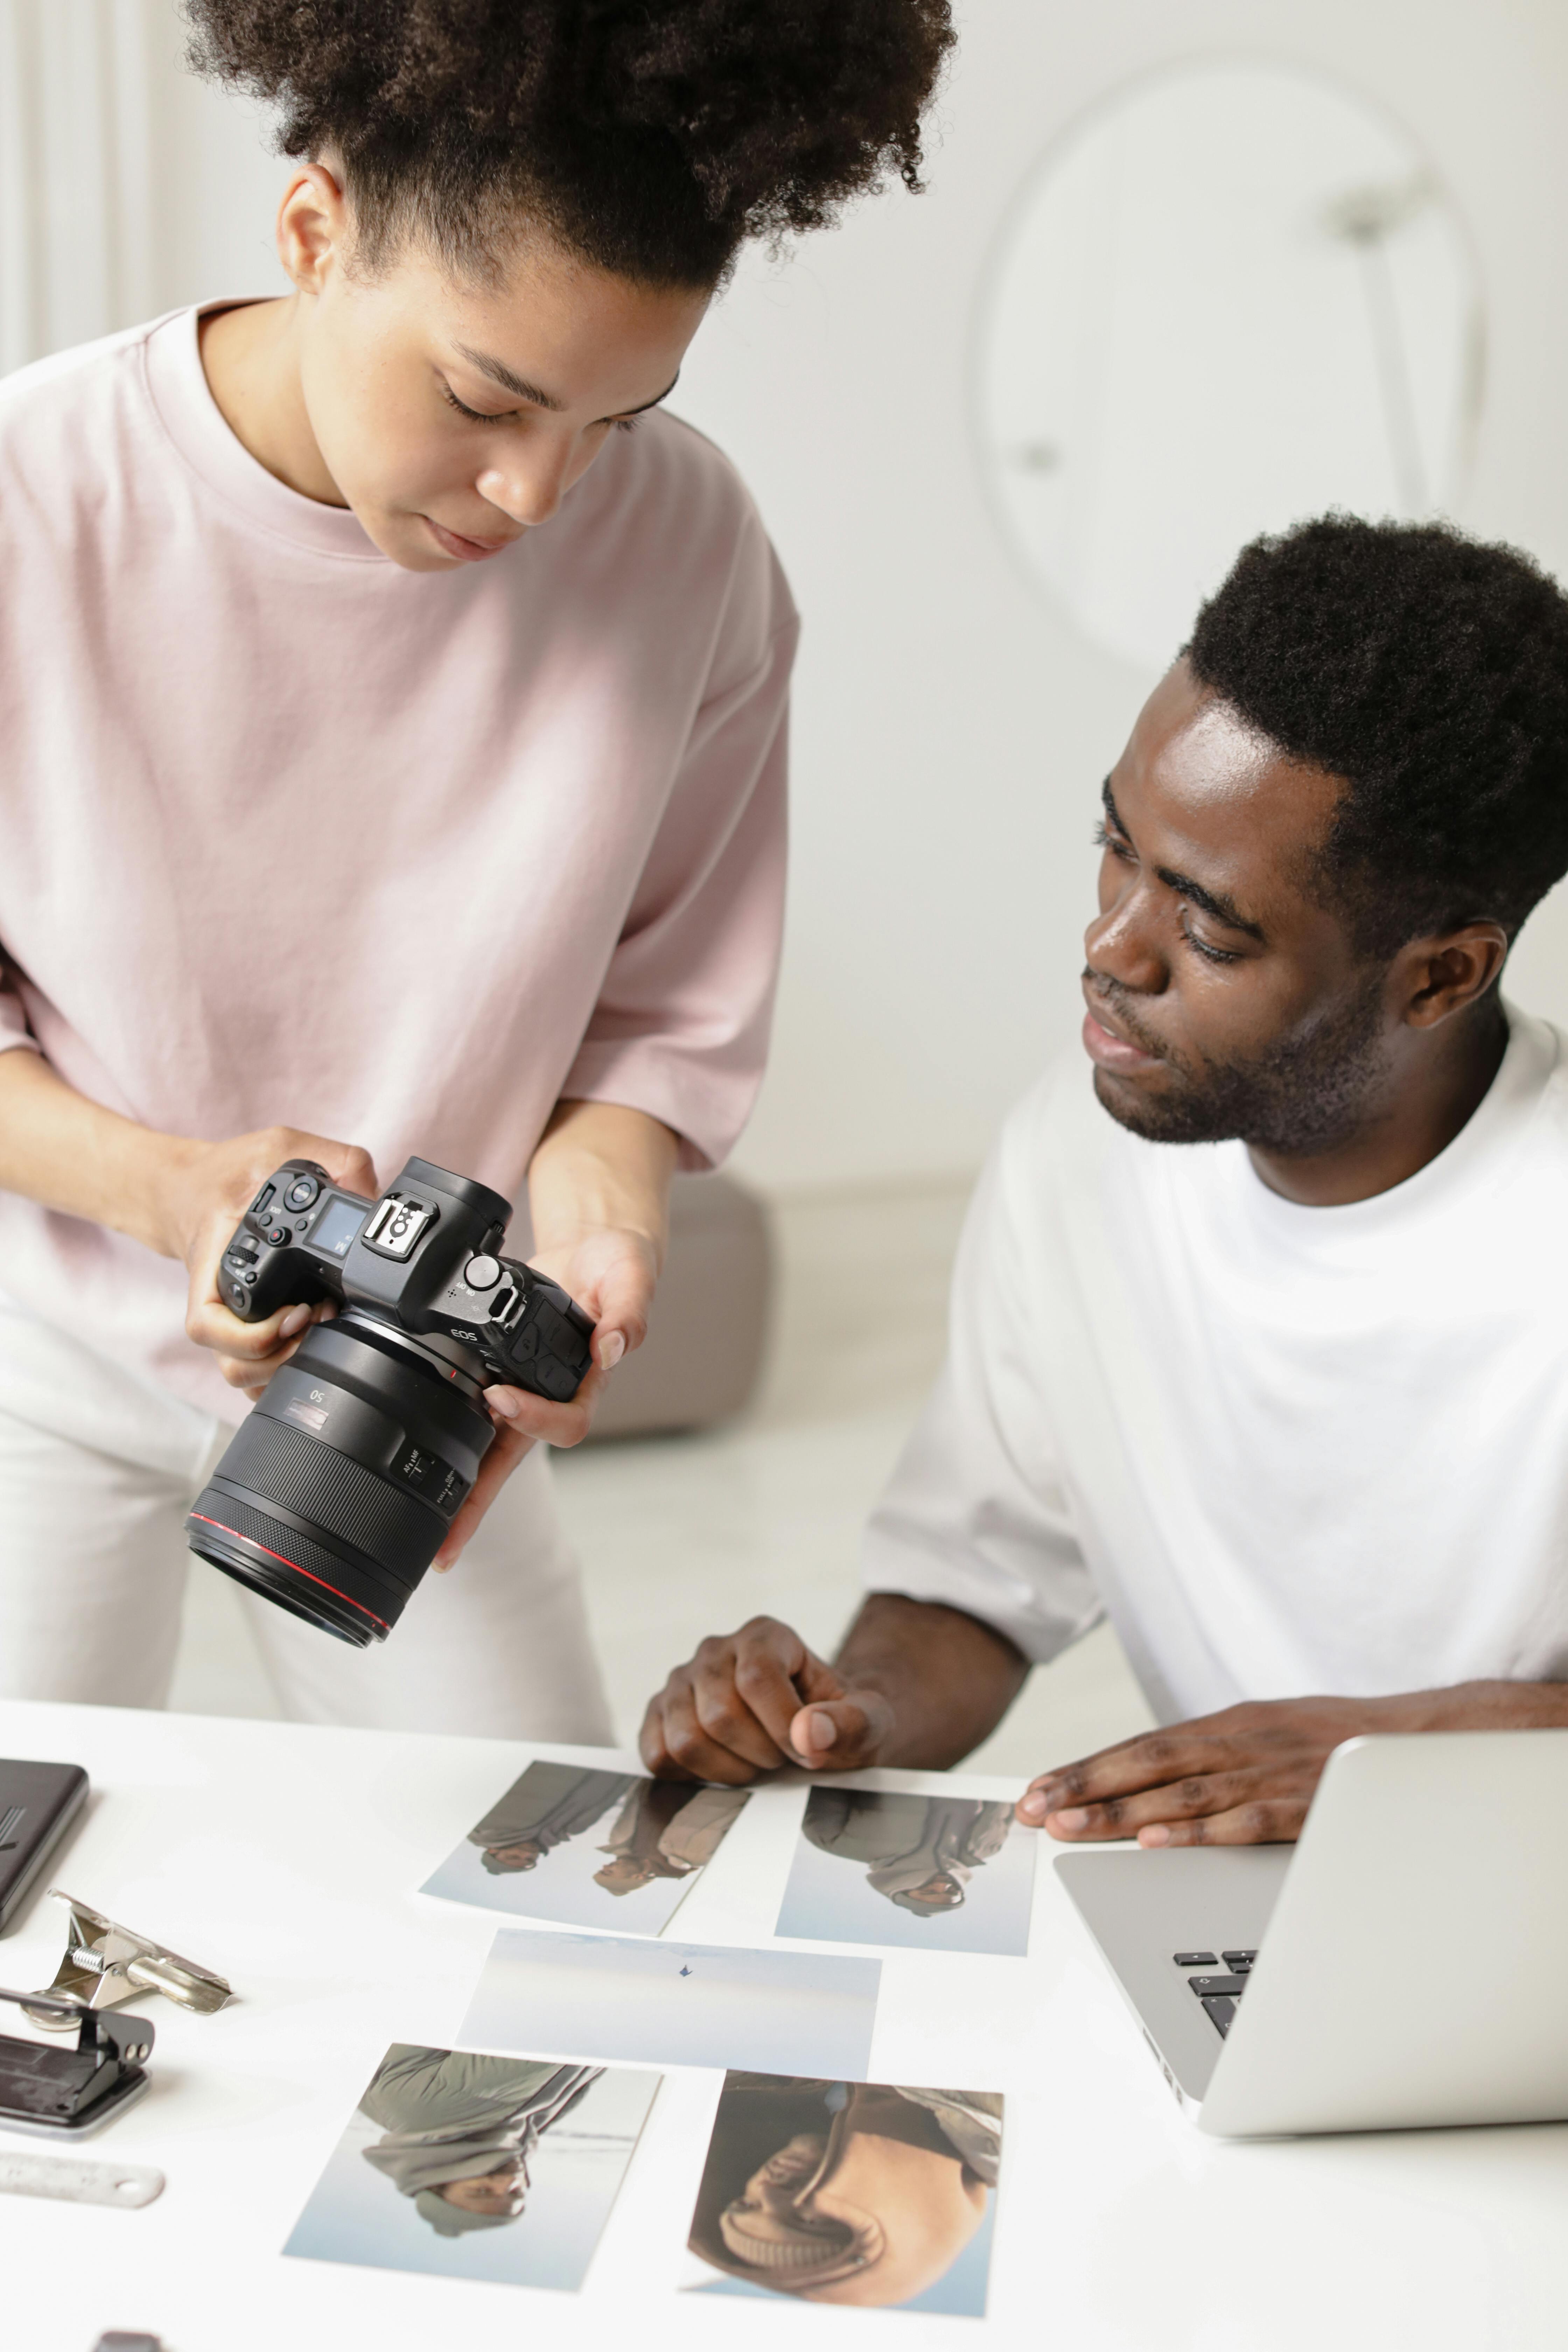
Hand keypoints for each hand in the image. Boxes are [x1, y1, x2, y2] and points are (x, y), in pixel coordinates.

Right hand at [159, 1124, 380, 1401]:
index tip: (297, 1314)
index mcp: (214, 1262)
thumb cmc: (231, 1171)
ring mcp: (228, 1319)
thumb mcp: (281, 1146)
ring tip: (318, 1330)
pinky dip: (282, 1369)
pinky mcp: (243, 1326)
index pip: (207, 1325)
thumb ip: (336, 1163)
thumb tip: (375, 1202)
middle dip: (282, 1356)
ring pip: (242, 1376)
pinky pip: (255, 1370)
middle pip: (232, 1366)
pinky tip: (312, 1344)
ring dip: (283, 1366)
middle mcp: (216, 1300)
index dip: (251, 1339)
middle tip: (319, 1319)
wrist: (191, 1187)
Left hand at [434, 1220, 651, 1568]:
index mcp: (586, 1384)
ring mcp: (523, 1393)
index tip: (500, 1397)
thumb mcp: (632, 1278)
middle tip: (446, 1546)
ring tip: (422, 1531)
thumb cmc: (618, 1269)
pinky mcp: (497, 1374)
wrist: (594, 1252)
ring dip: (458, 1492)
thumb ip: (627, 1311)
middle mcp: (551, 1399)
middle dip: (478, 1505)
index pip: (566, 1422)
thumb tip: (611, 1348)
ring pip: (486, 1452)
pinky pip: (470, 1415)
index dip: (534, 1416)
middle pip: (512, 1463)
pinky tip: (416, 1459)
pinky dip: (446, 1439)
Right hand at [639, 1616, 895, 1783]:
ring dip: (728, 1770)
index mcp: (766, 1636)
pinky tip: (724, 1767)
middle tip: (782, 1757)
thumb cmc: (838, 1722)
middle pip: (720, 1715)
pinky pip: (657, 1756)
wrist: (813, 1731)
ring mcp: (681, 1681)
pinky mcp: (658, 1714)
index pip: (757, 1679)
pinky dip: (693, 1777)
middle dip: (759, 1753)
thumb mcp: (870, 1721)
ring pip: (686, 1740)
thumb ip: (854, 1723)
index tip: (808, 1754)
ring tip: (755, 1761)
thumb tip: (810, 1733)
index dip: (782, 1728)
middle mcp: (716, 1650)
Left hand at [1015, 1694, 1433, 1846]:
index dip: (1085, 1768)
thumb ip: (1212, 1755)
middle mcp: (1239, 1742)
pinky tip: (1157, 1843)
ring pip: (1181, 1793)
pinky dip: (1198, 1832)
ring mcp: (1268, 1773)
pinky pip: (1241, 1820)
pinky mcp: (1301, 1806)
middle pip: (1147, 1764)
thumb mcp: (1265, 1733)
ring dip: (1122, 1811)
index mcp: (1228, 1724)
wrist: (1414, 1737)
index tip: (1037, 1789)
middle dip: (1084, 1788)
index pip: (1140, 1746)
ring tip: (1071, 1827)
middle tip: (1034, 1810)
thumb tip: (1154, 1781)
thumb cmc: (1332, 1740)